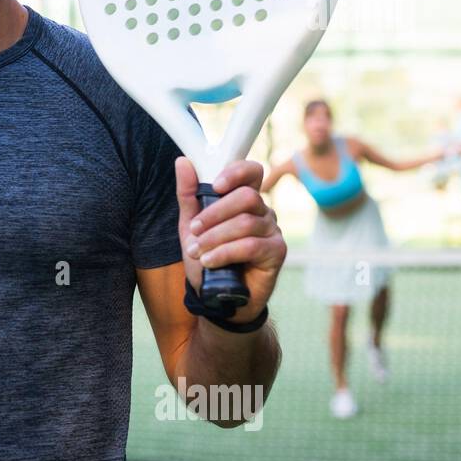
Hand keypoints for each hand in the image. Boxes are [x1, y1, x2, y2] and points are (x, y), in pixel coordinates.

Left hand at [175, 157, 286, 323]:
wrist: (216, 298)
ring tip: (197, 252)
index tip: (216, 185)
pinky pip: (252, 245)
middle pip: (247, 197)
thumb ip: (188, 196)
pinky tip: (209, 262)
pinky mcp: (277, 252)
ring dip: (215, 237)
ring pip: (246, 223)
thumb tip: (183, 162)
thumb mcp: (191, 227)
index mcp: (244, 200)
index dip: (236, 172)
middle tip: (194, 231)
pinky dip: (225, 252)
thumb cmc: (207, 259)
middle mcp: (263, 211)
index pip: (251, 171)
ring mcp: (272, 231)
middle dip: (215, 214)